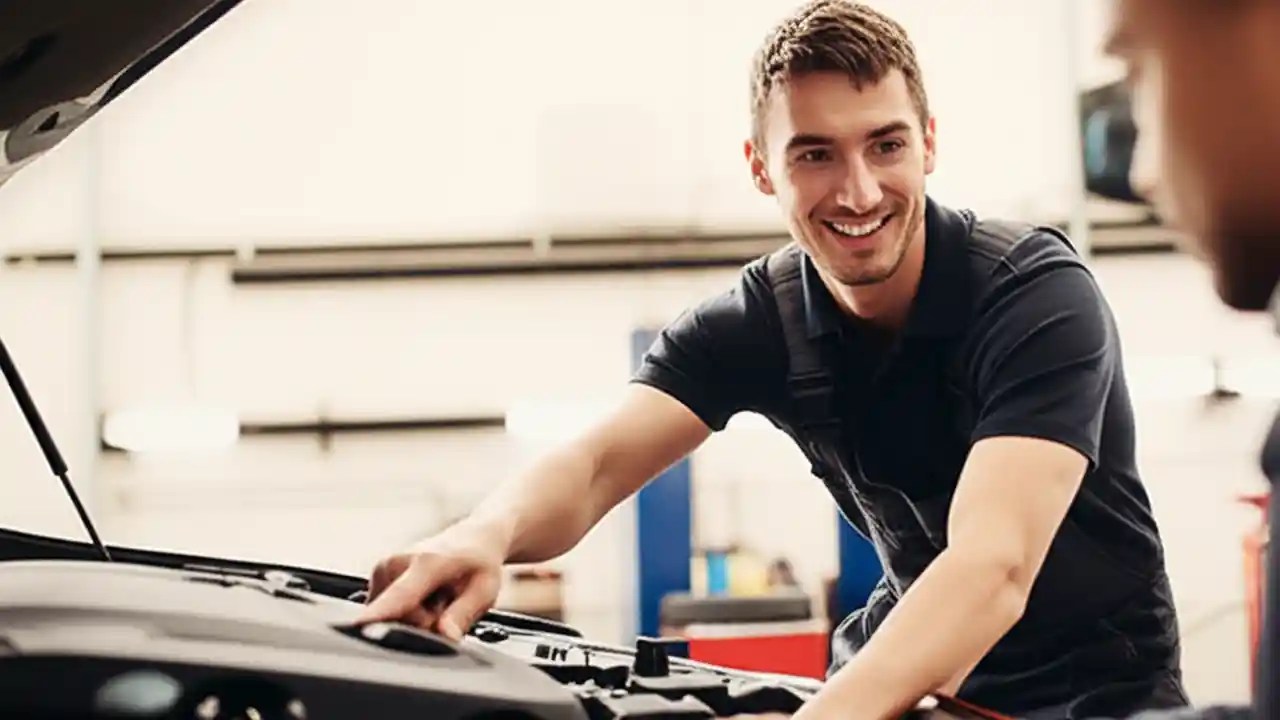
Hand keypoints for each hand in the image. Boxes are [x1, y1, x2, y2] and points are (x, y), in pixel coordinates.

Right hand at [357, 523, 505, 640]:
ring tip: (436, 598)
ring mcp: (384, 567)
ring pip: (392, 617)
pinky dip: (406, 610)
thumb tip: (445, 636)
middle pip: (399, 619)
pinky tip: (423, 597)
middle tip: (445, 604)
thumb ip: (462, 615)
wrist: (472, 539)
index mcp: (426, 563)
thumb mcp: (484, 591)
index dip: (379, 615)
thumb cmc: (478, 563)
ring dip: (415, 617)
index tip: (359, 626)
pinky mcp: (378, 574)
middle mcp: (397, 562)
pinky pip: (388, 610)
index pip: (399, 597)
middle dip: (423, 624)